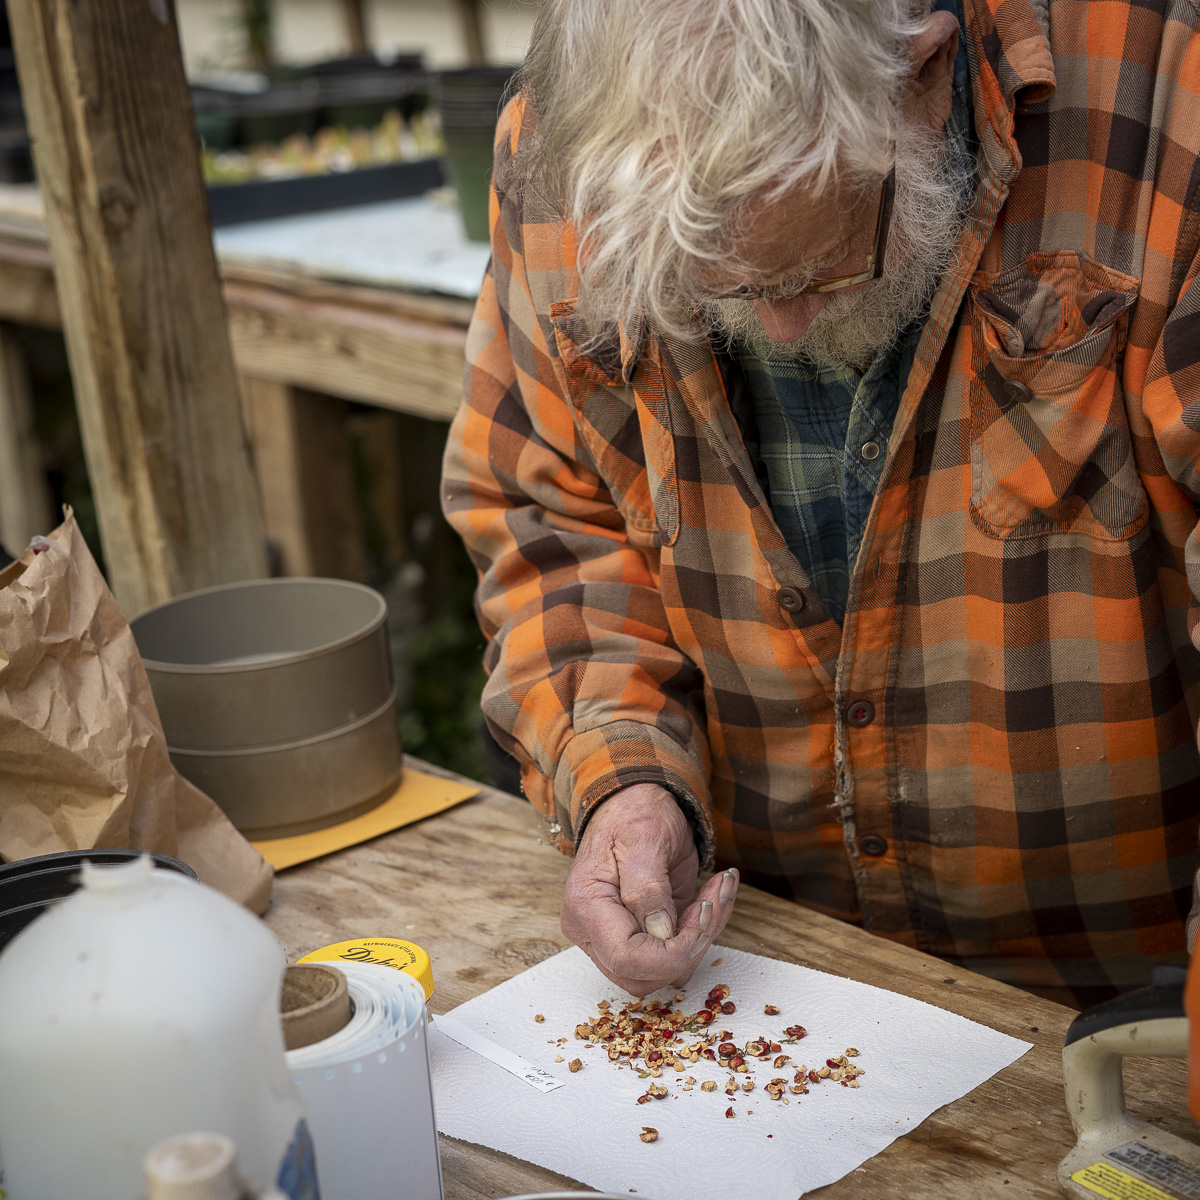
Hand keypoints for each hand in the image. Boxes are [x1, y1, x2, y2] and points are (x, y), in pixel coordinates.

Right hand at [561, 782, 738, 995]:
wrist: (636, 802)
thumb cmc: (633, 812)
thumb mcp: (642, 838)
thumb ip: (648, 888)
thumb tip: (662, 935)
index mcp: (587, 906)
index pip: (625, 958)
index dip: (670, 953)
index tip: (701, 917)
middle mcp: (595, 930)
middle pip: (643, 976)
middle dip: (689, 947)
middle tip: (712, 901)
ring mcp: (617, 937)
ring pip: (665, 972)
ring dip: (702, 937)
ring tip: (719, 889)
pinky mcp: (643, 936)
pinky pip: (676, 955)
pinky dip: (703, 932)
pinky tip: (714, 896)